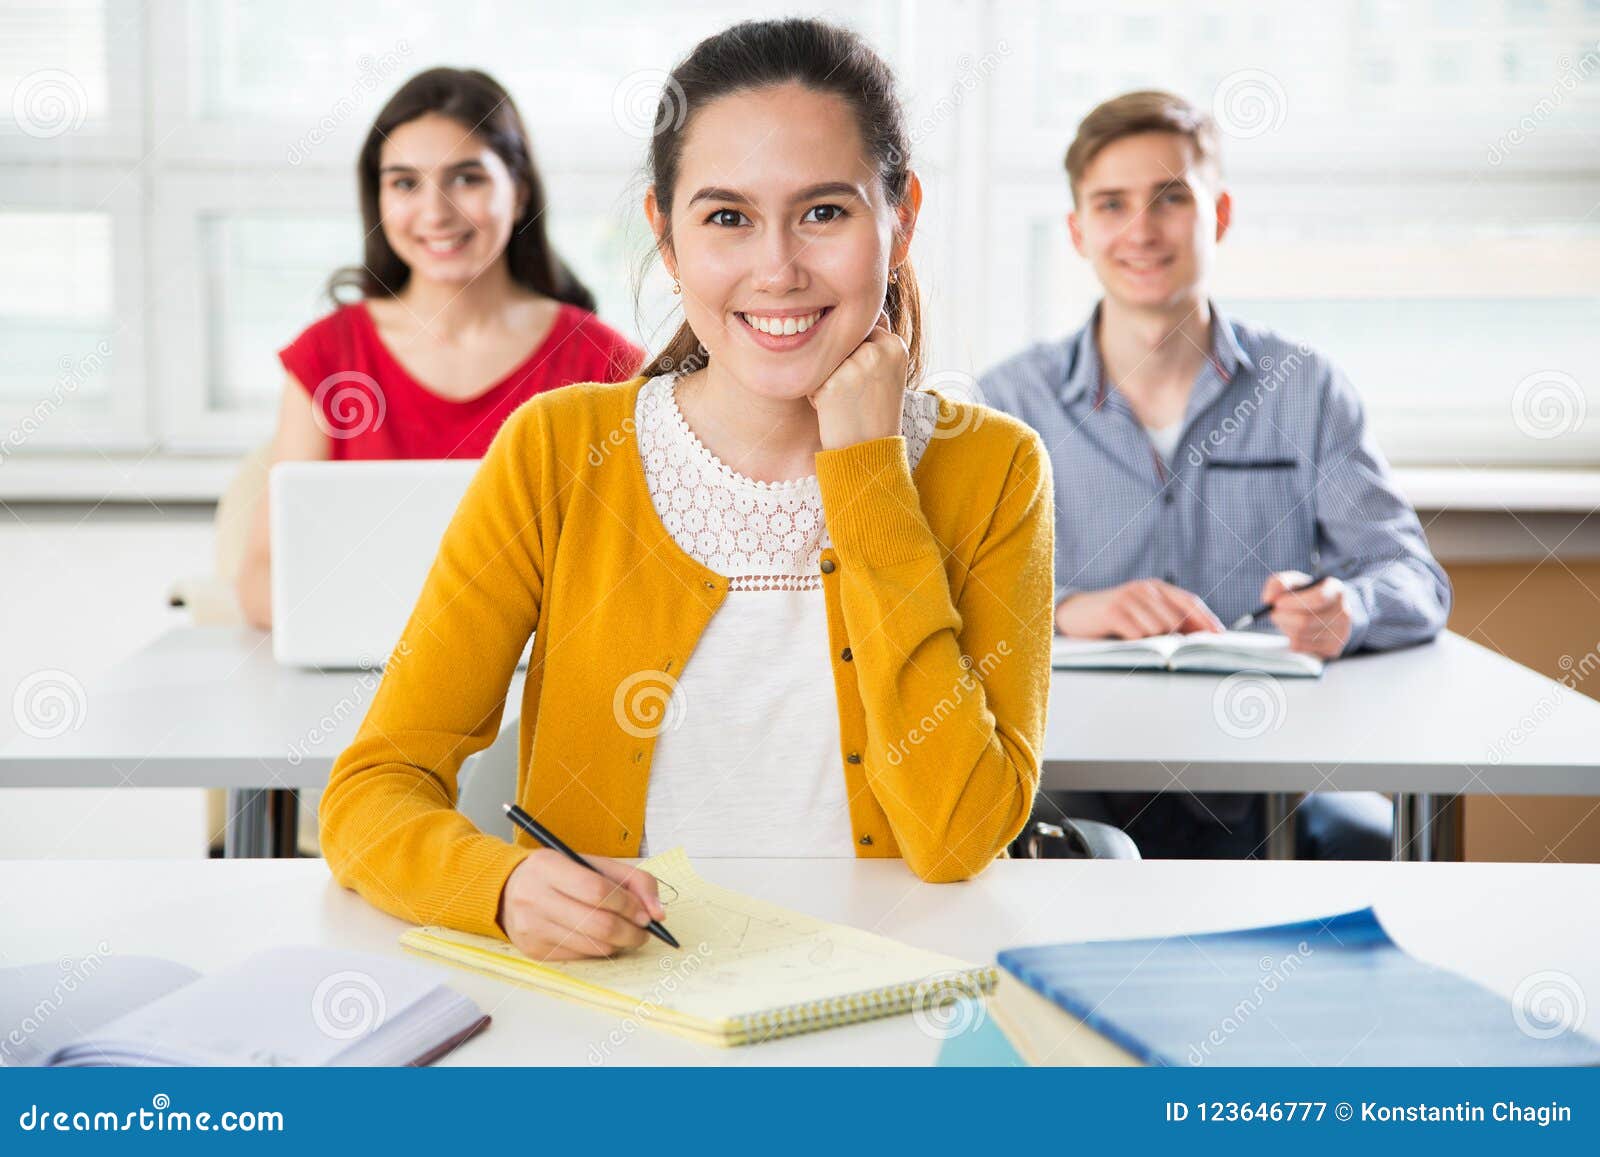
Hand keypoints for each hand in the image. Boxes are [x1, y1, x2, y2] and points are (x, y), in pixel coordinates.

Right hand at [497, 849, 666, 960]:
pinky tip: (602, 939)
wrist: (507, 890)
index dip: (628, 905)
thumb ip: (630, 880)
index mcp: (549, 867)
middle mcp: (535, 898)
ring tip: (627, 934)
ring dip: (620, 944)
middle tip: (644, 931)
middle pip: (598, 924)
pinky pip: (580, 957)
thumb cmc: (557, 875)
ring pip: (592, 946)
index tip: (646, 913)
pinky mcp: (534, 950)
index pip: (597, 890)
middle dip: (631, 932)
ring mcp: (532, 927)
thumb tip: (657, 912)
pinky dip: (599, 950)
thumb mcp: (591, 864)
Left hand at [809, 313, 907, 449]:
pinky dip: (816, 394)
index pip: (865, 325)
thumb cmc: (876, 413)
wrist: (871, 454)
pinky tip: (833, 410)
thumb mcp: (888, 373)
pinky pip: (811, 376)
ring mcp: (856, 365)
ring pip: (826, 356)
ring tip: (844, 401)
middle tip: (854, 393)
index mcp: (896, 345)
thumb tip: (854, 317)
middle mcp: (878, 350)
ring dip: (827, 376)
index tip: (863, 376)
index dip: (857, 350)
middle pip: (843, 339)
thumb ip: (875, 343)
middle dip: (841, 361)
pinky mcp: (833, 383)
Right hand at [1055, 579, 1223, 637]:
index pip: (1190, 602)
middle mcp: (1144, 588)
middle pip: (1177, 618)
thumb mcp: (1141, 614)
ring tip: (1138, 644)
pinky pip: (1138, 634)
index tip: (1220, 637)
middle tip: (1176, 654)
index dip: (1207, 620)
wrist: (1075, 613)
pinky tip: (1126, 643)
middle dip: (1179, 638)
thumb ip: (1166, 621)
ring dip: (1153, 643)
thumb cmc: (1113, 618)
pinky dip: (1137, 644)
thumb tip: (1198, 638)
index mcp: (1156, 587)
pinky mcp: (1114, 611)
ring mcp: (1129, 598)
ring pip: (1159, 628)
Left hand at [1262, 570, 1352, 657]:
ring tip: (1285, 620)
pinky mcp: (1333, 649)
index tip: (1277, 603)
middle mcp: (1343, 612)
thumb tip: (1268, 599)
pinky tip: (1294, 631)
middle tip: (1272, 614)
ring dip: (1285, 627)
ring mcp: (1340, 633)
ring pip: (1300, 635)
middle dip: (1283, 617)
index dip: (1294, 602)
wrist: (1323, 612)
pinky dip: (1290, 639)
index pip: (1318, 598)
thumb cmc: (1304, 594)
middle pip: (1305, 621)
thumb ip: (1278, 583)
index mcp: (1335, 590)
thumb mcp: (1292, 582)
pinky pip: (1301, 647)